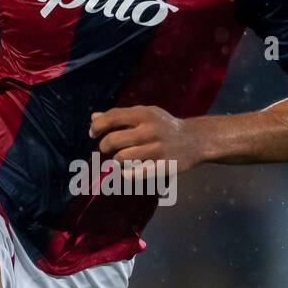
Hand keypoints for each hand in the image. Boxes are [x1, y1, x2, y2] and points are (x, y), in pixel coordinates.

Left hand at [89, 105, 203, 174]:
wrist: (195, 140)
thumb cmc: (165, 126)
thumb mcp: (146, 114)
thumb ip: (121, 116)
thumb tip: (93, 117)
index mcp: (144, 114)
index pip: (112, 117)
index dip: (97, 126)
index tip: (92, 133)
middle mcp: (150, 130)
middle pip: (113, 141)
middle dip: (104, 146)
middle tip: (107, 149)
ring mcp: (157, 149)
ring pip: (122, 158)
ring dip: (116, 161)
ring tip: (119, 160)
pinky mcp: (163, 166)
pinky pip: (136, 174)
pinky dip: (127, 174)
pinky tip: (127, 171)